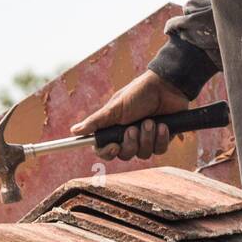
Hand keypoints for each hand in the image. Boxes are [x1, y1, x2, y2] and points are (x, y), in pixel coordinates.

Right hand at [71, 70, 190, 161]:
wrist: (167, 86)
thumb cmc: (139, 93)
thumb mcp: (115, 107)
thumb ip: (96, 122)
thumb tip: (74, 131)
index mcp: (115, 129)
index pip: (104, 150)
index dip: (107, 152)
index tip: (114, 147)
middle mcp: (129, 137)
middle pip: (124, 155)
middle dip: (130, 143)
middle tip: (134, 128)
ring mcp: (146, 139)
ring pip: (142, 154)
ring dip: (146, 138)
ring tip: (151, 121)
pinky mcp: (162, 139)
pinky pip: (159, 150)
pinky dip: (160, 138)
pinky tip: (163, 125)